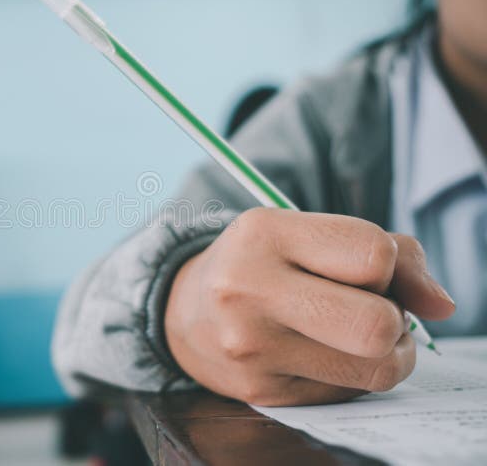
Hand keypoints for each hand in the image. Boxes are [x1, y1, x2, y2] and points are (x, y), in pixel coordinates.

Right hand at [164, 208, 455, 405]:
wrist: (184, 311)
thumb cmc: (262, 264)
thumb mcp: (307, 232)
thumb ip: (390, 251)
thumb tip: (441, 306)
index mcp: (263, 233)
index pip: (374, 256)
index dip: (389, 266)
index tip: (368, 270)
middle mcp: (248, 289)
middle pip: (377, 324)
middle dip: (394, 320)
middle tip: (374, 311)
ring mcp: (251, 347)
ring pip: (375, 369)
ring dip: (384, 353)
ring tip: (355, 336)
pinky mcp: (260, 390)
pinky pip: (348, 394)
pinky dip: (351, 375)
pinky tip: (321, 355)